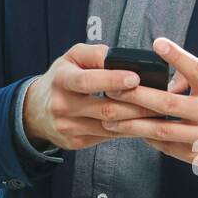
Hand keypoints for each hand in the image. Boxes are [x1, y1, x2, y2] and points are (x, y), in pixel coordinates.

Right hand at [23, 42, 167, 151]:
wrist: (36, 110)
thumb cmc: (62, 78)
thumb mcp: (71, 58)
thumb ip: (95, 54)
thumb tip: (119, 57)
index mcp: (61, 80)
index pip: (87, 81)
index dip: (112, 80)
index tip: (136, 78)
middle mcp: (61, 105)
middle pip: (104, 109)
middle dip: (135, 105)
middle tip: (161, 99)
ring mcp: (67, 128)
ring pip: (109, 127)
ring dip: (136, 120)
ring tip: (158, 112)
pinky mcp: (74, 143)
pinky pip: (106, 137)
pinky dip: (127, 130)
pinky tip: (143, 124)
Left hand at [104, 37, 197, 168]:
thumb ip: (197, 69)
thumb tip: (167, 80)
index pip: (196, 69)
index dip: (177, 56)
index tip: (157, 43)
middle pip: (168, 103)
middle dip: (136, 95)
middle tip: (111, 89)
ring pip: (162, 130)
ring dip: (133, 125)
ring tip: (109, 119)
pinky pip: (169, 148)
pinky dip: (149, 140)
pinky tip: (131, 133)